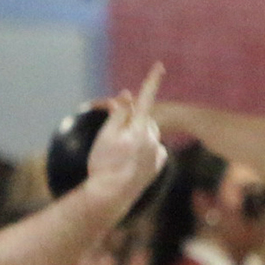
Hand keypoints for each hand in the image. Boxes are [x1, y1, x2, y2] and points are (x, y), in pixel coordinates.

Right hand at [82, 64, 168, 212]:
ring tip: (118, 153)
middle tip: (112, 135)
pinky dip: (141, 150)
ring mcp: (157, 154)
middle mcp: (153, 139)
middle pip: (143, 119)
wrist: (111, 197)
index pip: (146, 98)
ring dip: (136, 136)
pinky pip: (150, 151)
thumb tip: (127, 95)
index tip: (159, 66)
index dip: (152, 81)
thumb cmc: (104, 164)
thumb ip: (119, 113)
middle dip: (132, 119)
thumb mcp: (106, 135)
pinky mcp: (157, 166)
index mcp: (140, 128)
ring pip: (147, 135)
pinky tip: (129, 160)